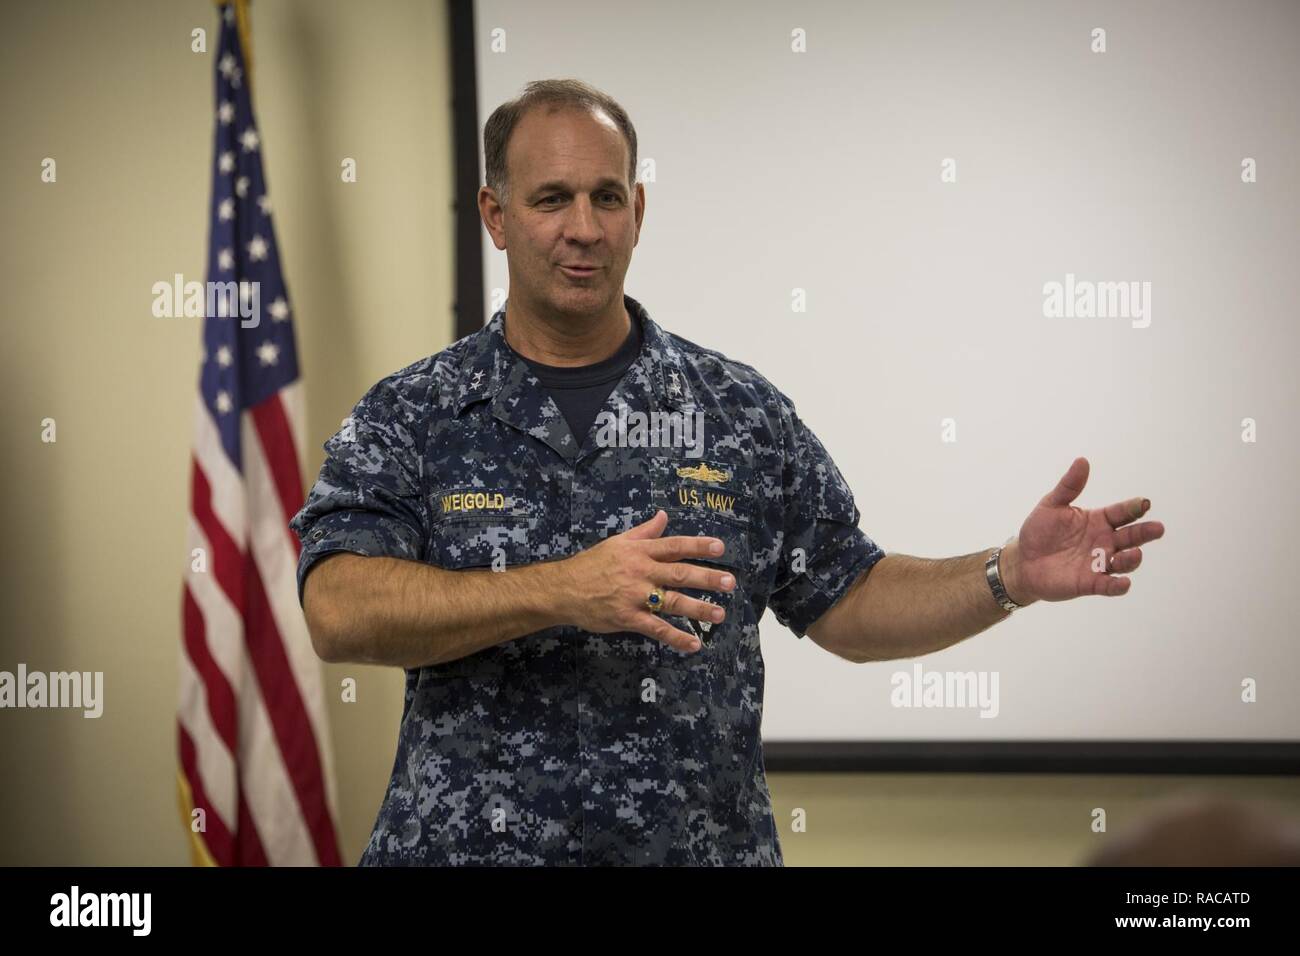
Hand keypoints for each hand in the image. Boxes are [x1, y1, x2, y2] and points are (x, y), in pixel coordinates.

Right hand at [557, 510, 735, 651]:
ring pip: (672, 602)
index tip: (720, 548)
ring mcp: (636, 596)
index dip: (698, 546)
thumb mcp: (618, 542)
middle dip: (707, 578)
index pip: (674, 546)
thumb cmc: (592, 564)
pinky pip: (656, 629)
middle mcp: (641, 572)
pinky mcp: (629, 618)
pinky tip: (693, 644)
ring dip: (698, 608)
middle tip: (730, 582)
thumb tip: (664, 516)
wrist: (564, 589)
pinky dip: (675, 637)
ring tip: (719, 614)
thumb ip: (645, 532)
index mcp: (640, 552)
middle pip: (680, 573)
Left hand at [1003, 457, 1164, 602]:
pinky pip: (1107, 586)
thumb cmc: (1039, 531)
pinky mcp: (1089, 583)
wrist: (1022, 560)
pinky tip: (1123, 583)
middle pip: (1131, 537)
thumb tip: (1082, 460)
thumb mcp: (1052, 505)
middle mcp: (1104, 542)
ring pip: (1124, 562)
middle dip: (1145, 533)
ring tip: (1134, 553)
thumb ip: (1069, 486)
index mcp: (1099, 520)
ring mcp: (1099, 563)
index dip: (1134, 508)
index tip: (1144, 503)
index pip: (1122, 513)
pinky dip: (1117, 586)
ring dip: (1132, 559)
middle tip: (1158, 528)